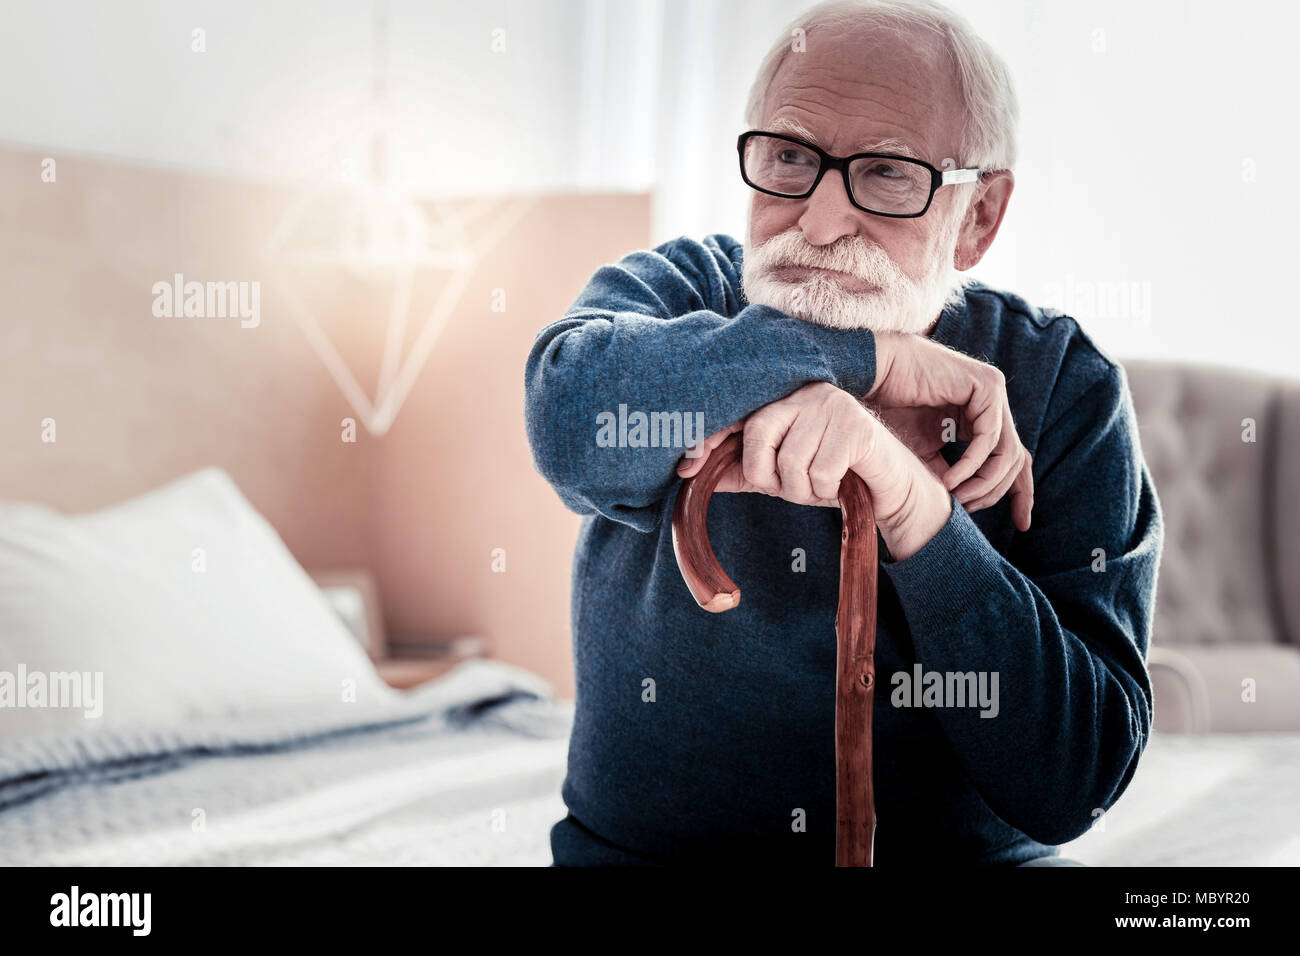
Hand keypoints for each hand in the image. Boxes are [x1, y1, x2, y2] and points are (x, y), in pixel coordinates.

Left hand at [676, 383, 950, 559]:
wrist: (890, 489)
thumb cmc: (832, 478)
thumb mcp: (781, 477)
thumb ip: (742, 471)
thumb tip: (692, 472)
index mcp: (784, 401)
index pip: (738, 415)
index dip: (709, 438)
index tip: (686, 466)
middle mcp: (806, 394)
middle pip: (758, 437)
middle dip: (768, 477)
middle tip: (791, 488)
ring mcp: (833, 406)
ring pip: (790, 463)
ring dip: (802, 490)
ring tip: (822, 485)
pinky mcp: (856, 427)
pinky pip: (820, 473)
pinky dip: (826, 490)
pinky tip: (841, 482)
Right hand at [869, 333, 1033, 530]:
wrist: (872, 377)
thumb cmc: (890, 411)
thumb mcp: (924, 453)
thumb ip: (950, 474)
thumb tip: (965, 506)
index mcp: (981, 419)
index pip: (1013, 459)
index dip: (1020, 493)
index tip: (1022, 524)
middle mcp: (992, 406)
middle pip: (1015, 461)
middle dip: (995, 494)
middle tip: (966, 512)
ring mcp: (993, 393)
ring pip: (1009, 453)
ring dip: (983, 484)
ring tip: (955, 500)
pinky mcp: (987, 386)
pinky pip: (990, 437)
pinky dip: (972, 465)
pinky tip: (950, 481)